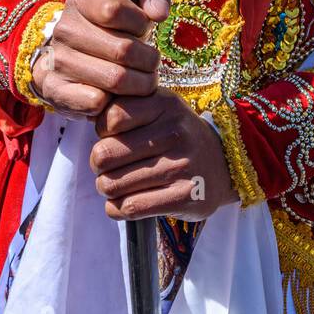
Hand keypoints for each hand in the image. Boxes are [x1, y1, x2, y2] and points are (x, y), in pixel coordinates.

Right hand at [31, 0, 171, 120]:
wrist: (77, 54)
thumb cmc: (116, 23)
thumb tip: (158, 14)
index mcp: (81, 1)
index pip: (115, 10)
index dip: (140, 23)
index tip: (141, 29)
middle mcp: (64, 29)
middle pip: (123, 50)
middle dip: (148, 60)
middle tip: (151, 63)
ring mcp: (57, 60)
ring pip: (115, 80)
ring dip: (139, 84)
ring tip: (141, 80)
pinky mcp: (55, 90)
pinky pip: (96, 102)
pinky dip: (115, 102)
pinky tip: (119, 94)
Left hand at [90, 90, 237, 220]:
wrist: (223, 164)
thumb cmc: (177, 134)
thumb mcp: (159, 107)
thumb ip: (126, 106)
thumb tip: (90, 118)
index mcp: (165, 104)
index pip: (110, 118)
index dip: (102, 132)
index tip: (111, 137)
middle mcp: (174, 132)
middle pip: (104, 155)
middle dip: (98, 165)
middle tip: (108, 167)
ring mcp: (181, 167)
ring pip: (112, 185)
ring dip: (107, 188)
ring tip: (117, 185)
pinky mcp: (183, 198)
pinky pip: (129, 208)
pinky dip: (117, 208)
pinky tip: (124, 203)